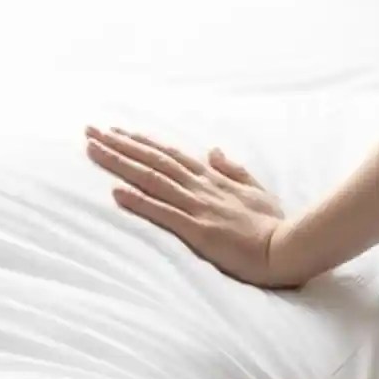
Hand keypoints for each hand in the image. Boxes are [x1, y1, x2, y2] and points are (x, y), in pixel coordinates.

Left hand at [84, 125, 306, 287]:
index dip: (140, 142)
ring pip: (150, 178)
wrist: (289, 249)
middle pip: (151, 160)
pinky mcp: (197, 230)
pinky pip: (162, 213)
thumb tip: (214, 149)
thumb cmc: (274, 225)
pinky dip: (137, 201)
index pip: (168, 154)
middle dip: (118, 144)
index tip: (117, 130)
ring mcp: (196, 207)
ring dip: (119, 163)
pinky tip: (114, 192)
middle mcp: (199, 187)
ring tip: (92, 149)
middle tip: (89, 130)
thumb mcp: (255, 189)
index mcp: (212, 178)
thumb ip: (232, 169)